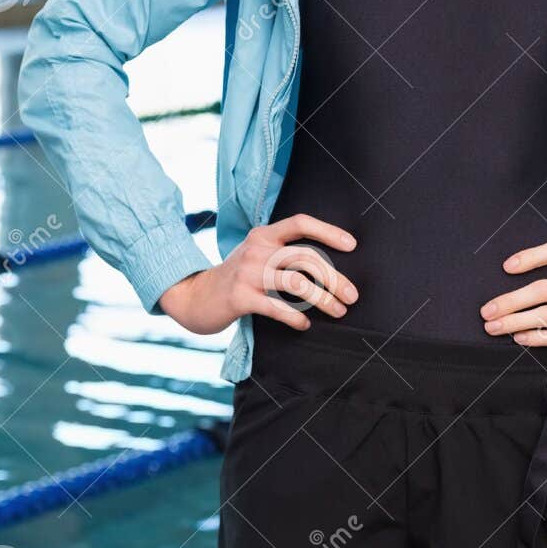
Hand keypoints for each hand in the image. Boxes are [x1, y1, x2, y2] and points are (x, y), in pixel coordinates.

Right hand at [157, 213, 358, 335]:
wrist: (194, 296)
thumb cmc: (237, 278)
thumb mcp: (257, 256)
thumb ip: (283, 254)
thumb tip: (328, 268)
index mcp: (264, 235)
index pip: (301, 223)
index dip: (328, 231)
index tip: (352, 245)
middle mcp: (257, 249)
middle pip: (306, 257)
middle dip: (335, 277)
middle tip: (352, 296)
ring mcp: (247, 272)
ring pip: (297, 282)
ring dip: (323, 299)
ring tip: (338, 311)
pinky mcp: (240, 297)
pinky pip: (277, 307)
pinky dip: (296, 317)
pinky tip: (305, 324)